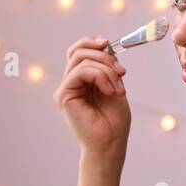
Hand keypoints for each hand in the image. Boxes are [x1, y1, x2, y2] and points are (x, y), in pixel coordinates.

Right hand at [54, 36, 130, 154]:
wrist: (110, 143)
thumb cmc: (114, 121)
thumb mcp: (114, 84)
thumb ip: (107, 66)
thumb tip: (106, 45)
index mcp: (81, 80)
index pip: (79, 51)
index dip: (93, 42)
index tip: (111, 44)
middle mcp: (70, 83)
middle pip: (78, 51)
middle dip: (104, 56)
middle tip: (121, 71)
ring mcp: (65, 90)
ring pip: (81, 60)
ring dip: (106, 69)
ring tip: (118, 87)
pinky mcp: (63, 96)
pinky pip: (80, 72)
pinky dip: (100, 76)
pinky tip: (110, 91)